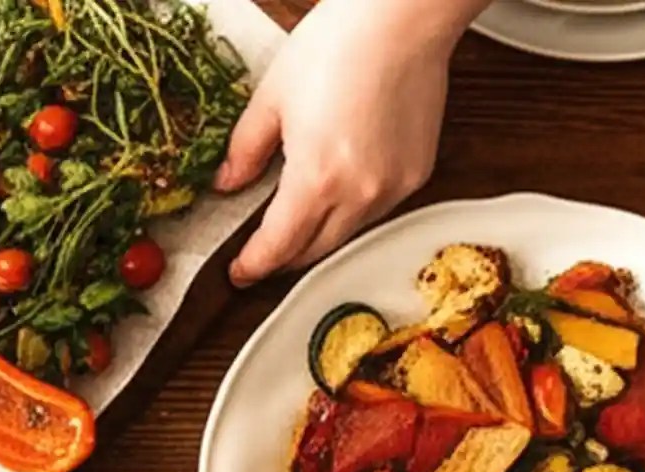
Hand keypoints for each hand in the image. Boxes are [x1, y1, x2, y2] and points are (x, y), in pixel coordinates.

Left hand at [215, 0, 480, 286]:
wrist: (402, 19)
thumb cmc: (339, 45)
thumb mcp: (272, 97)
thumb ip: (245, 150)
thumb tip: (228, 183)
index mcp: (317, 179)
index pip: (278, 246)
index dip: (253, 265)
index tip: (239, 272)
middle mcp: (360, 193)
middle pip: (314, 251)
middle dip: (283, 258)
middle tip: (260, 254)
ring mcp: (394, 187)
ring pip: (347, 235)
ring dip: (318, 236)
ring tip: (295, 225)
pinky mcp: (416, 174)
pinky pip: (376, 211)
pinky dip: (351, 212)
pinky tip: (336, 193)